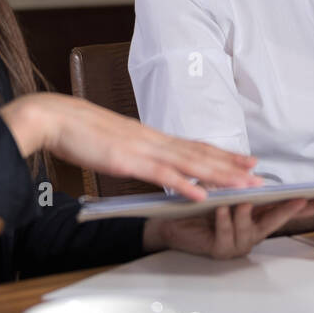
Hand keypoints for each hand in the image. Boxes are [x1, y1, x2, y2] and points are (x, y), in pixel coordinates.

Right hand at [0, 92, 259, 200]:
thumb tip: (147, 162)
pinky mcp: (128, 161)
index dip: (222, 154)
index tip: (245, 160)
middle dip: (232, 165)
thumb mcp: (115, 143)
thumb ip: (135, 153)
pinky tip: (202, 194)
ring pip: (190, 163)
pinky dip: (184, 185)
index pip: (195, 146)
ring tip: (245, 183)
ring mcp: (143, 149)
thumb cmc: (80, 132)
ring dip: (220, 175)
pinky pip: (162, 175)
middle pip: (201, 153)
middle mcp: (154, 140)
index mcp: (151, 137)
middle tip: (259, 173)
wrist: (54, 117)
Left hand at [143, 197, 313, 257]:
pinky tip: (222, 209)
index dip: (311, 203)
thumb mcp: (225, 191)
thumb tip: (259, 178)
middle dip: (295, 210)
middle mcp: (254, 231)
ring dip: (244, 212)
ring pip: (249, 227)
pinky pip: (226, 234)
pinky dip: (224, 220)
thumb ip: (242, 187)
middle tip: (305, 200)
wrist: (171, 223)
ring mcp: (239, 243)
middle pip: (281, 220)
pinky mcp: (221, 250)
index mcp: (259, 216)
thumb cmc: (200, 206)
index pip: (290, 207)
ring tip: (242, 199)